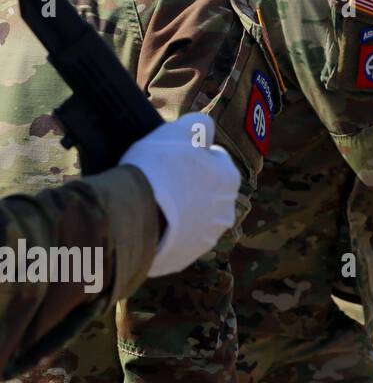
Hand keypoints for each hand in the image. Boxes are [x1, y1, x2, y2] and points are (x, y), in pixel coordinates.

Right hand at [120, 112, 241, 277]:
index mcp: (229, 178)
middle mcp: (226, 210)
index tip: (172, 158)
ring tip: (154, 204)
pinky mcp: (187, 257)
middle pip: (207, 190)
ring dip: (181, 211)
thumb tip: (206, 128)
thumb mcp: (178, 131)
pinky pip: (178, 240)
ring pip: (195, 217)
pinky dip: (169, 233)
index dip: (192, 155)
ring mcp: (208, 237)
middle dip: (189, 184)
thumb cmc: (158, 169)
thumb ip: (199, 125)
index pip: (215, 159)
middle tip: (161, 180)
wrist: (134, 217)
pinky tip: (151, 224)